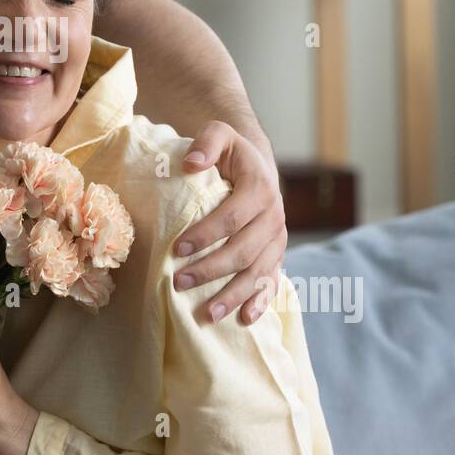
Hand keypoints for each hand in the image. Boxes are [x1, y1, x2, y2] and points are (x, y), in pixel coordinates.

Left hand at [174, 121, 286, 326]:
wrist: (255, 166)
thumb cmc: (230, 154)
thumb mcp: (219, 135)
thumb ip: (207, 142)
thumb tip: (191, 163)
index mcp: (261, 188)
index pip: (232, 216)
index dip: (205, 234)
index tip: (177, 248)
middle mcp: (274, 217)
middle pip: (243, 250)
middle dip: (211, 269)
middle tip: (179, 282)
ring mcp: (277, 240)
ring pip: (257, 273)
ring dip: (233, 295)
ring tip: (207, 313)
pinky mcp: (277, 256)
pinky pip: (271, 282)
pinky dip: (260, 302)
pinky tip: (244, 319)